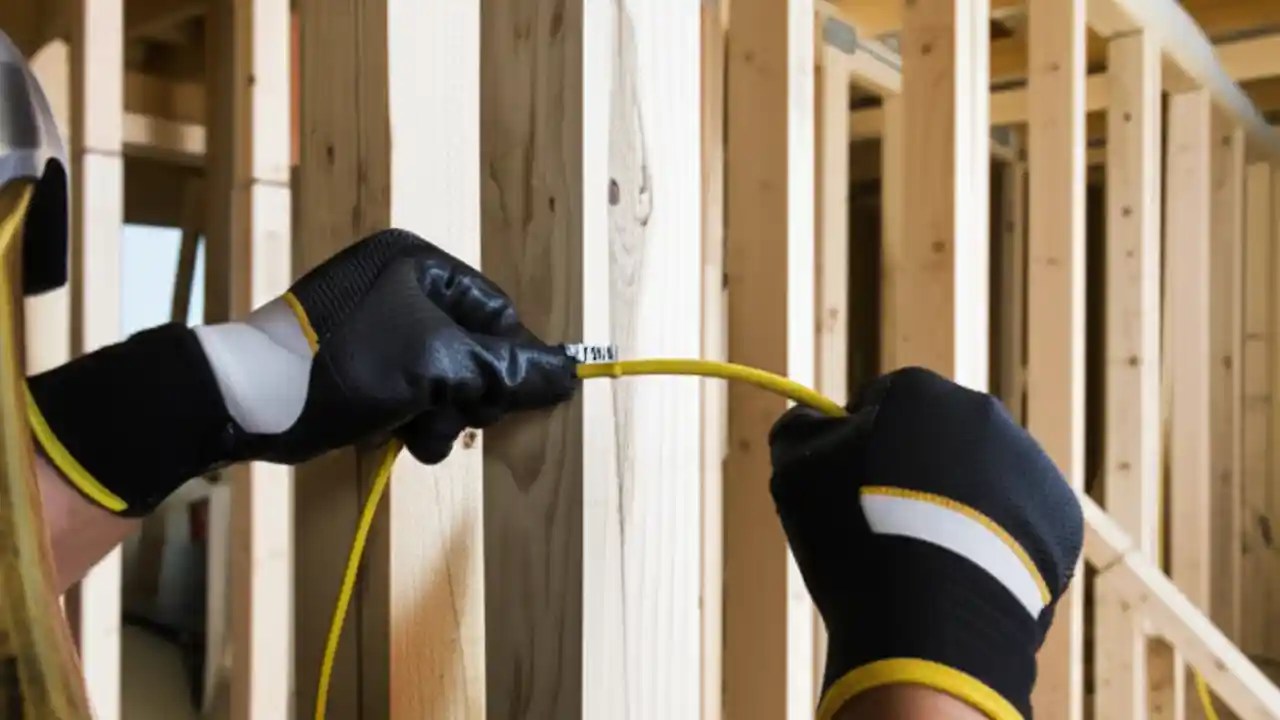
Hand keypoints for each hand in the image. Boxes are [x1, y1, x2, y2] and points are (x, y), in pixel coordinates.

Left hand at [27, 229, 577, 516]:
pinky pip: (406, 386)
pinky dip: (408, 417)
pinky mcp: (350, 355)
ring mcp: (371, 319)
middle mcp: (396, 281)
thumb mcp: (434, 368)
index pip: (496, 310)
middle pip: (471, 345)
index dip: (507, 361)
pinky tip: (395, 437)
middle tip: (452, 425)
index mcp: (417, 262)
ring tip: (418, 439)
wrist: (241, 399)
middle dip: (465, 395)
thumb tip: (571, 375)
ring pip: (440, 374)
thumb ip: (505, 371)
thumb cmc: (342, 368)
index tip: (505, 406)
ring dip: (438, 415)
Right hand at [768, 367, 1082, 719]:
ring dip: (956, 506)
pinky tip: (963, 575)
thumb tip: (810, 417)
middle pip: (935, 439)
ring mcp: (1029, 465)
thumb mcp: (794, 470)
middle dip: (913, 473)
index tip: (848, 489)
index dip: (858, 445)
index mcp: (920, 390)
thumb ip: (798, 428)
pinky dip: (993, 542)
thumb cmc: (853, 533)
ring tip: (926, 561)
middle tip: (885, 528)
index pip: (881, 403)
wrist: (931, 616)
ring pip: (979, 479)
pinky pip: (1016, 522)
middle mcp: (983, 413)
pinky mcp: (1058, 518)